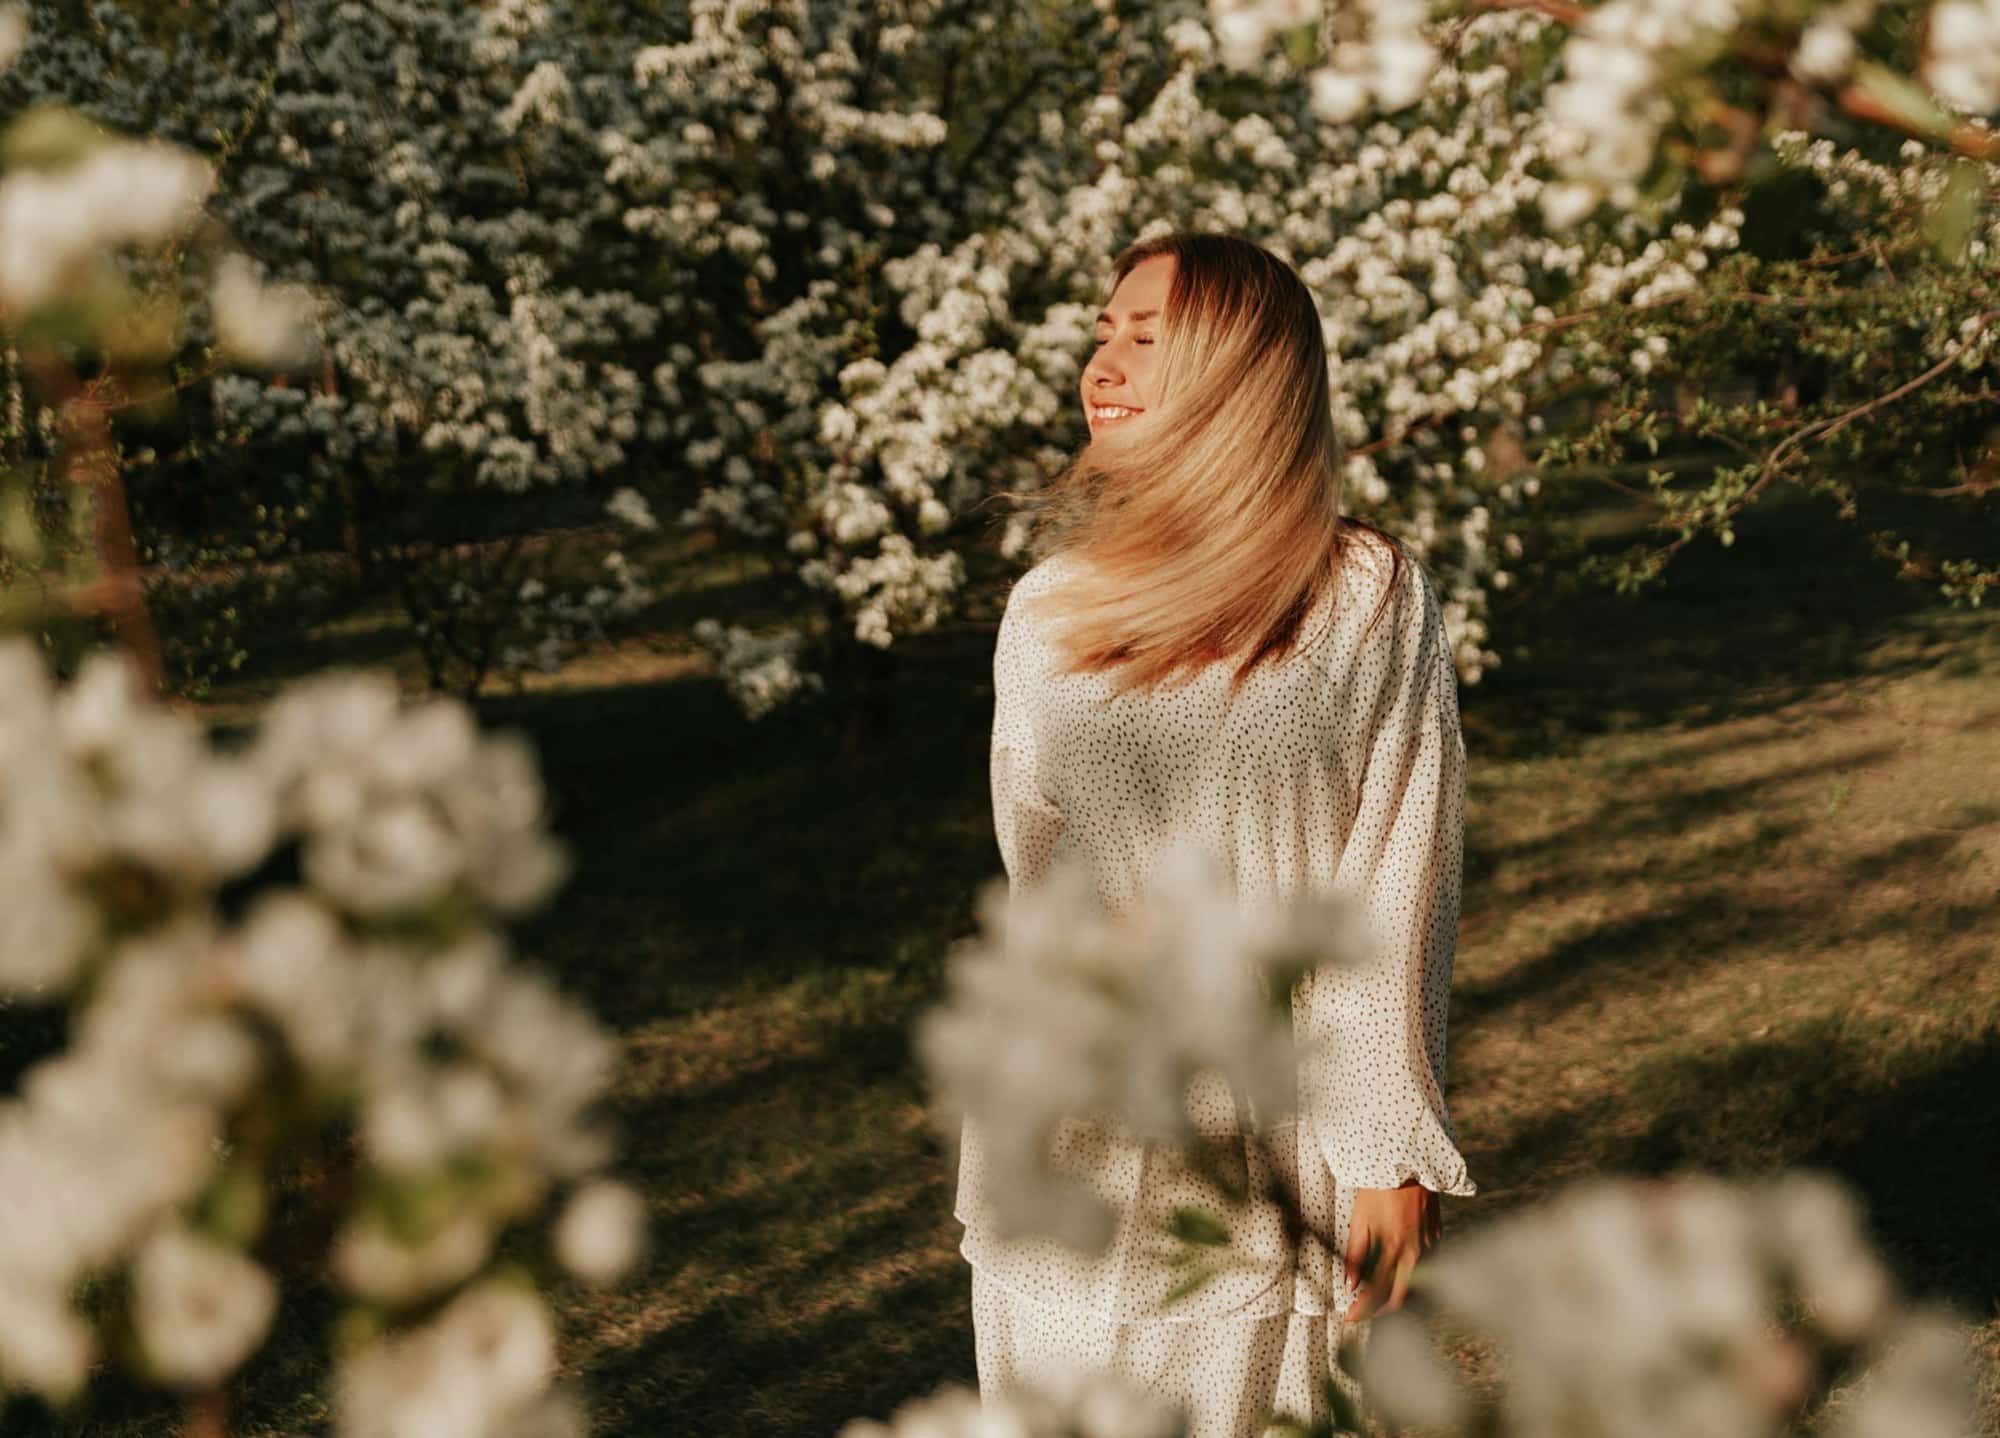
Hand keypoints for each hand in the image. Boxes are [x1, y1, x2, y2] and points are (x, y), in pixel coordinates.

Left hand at [1343, 1178, 1441, 1320]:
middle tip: (1363, 1312)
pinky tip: (1399, 1280)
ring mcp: (1429, 1247)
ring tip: (1377, 1299)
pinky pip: (1427, 1271)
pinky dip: (1412, 1282)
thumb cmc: (1378, 1189)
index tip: (1349, 1317)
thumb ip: (1355, 1254)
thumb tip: (1351, 1285)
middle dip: (1381, 1311)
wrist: (1409, 1164)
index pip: (1377, 1292)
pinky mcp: (1438, 1240)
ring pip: (1416, 1288)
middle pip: (1400, 1298)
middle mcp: (1415, 1253)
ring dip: (1397, 1298)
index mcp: (1393, 1247)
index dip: (1362, 1309)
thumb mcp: (1359, 1219)